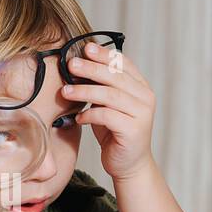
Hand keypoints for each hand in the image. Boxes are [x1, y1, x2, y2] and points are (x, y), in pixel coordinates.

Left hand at [63, 42, 156, 180]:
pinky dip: (90, 115)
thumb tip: (77, 64)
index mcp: (141, 87)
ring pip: (111, 95)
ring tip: (66, 91)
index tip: (85, 47)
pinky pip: (108, 116)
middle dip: (91, 68)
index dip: (104, 54)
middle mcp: (145, 98)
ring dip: (85, 91)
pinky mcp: (134, 131)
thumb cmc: (115, 132)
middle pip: (116, 77)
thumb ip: (100, 87)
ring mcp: (142, 114)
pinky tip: (78, 117)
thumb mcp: (108, 105)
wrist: (128, 164)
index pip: (123, 63)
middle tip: (71, 64)